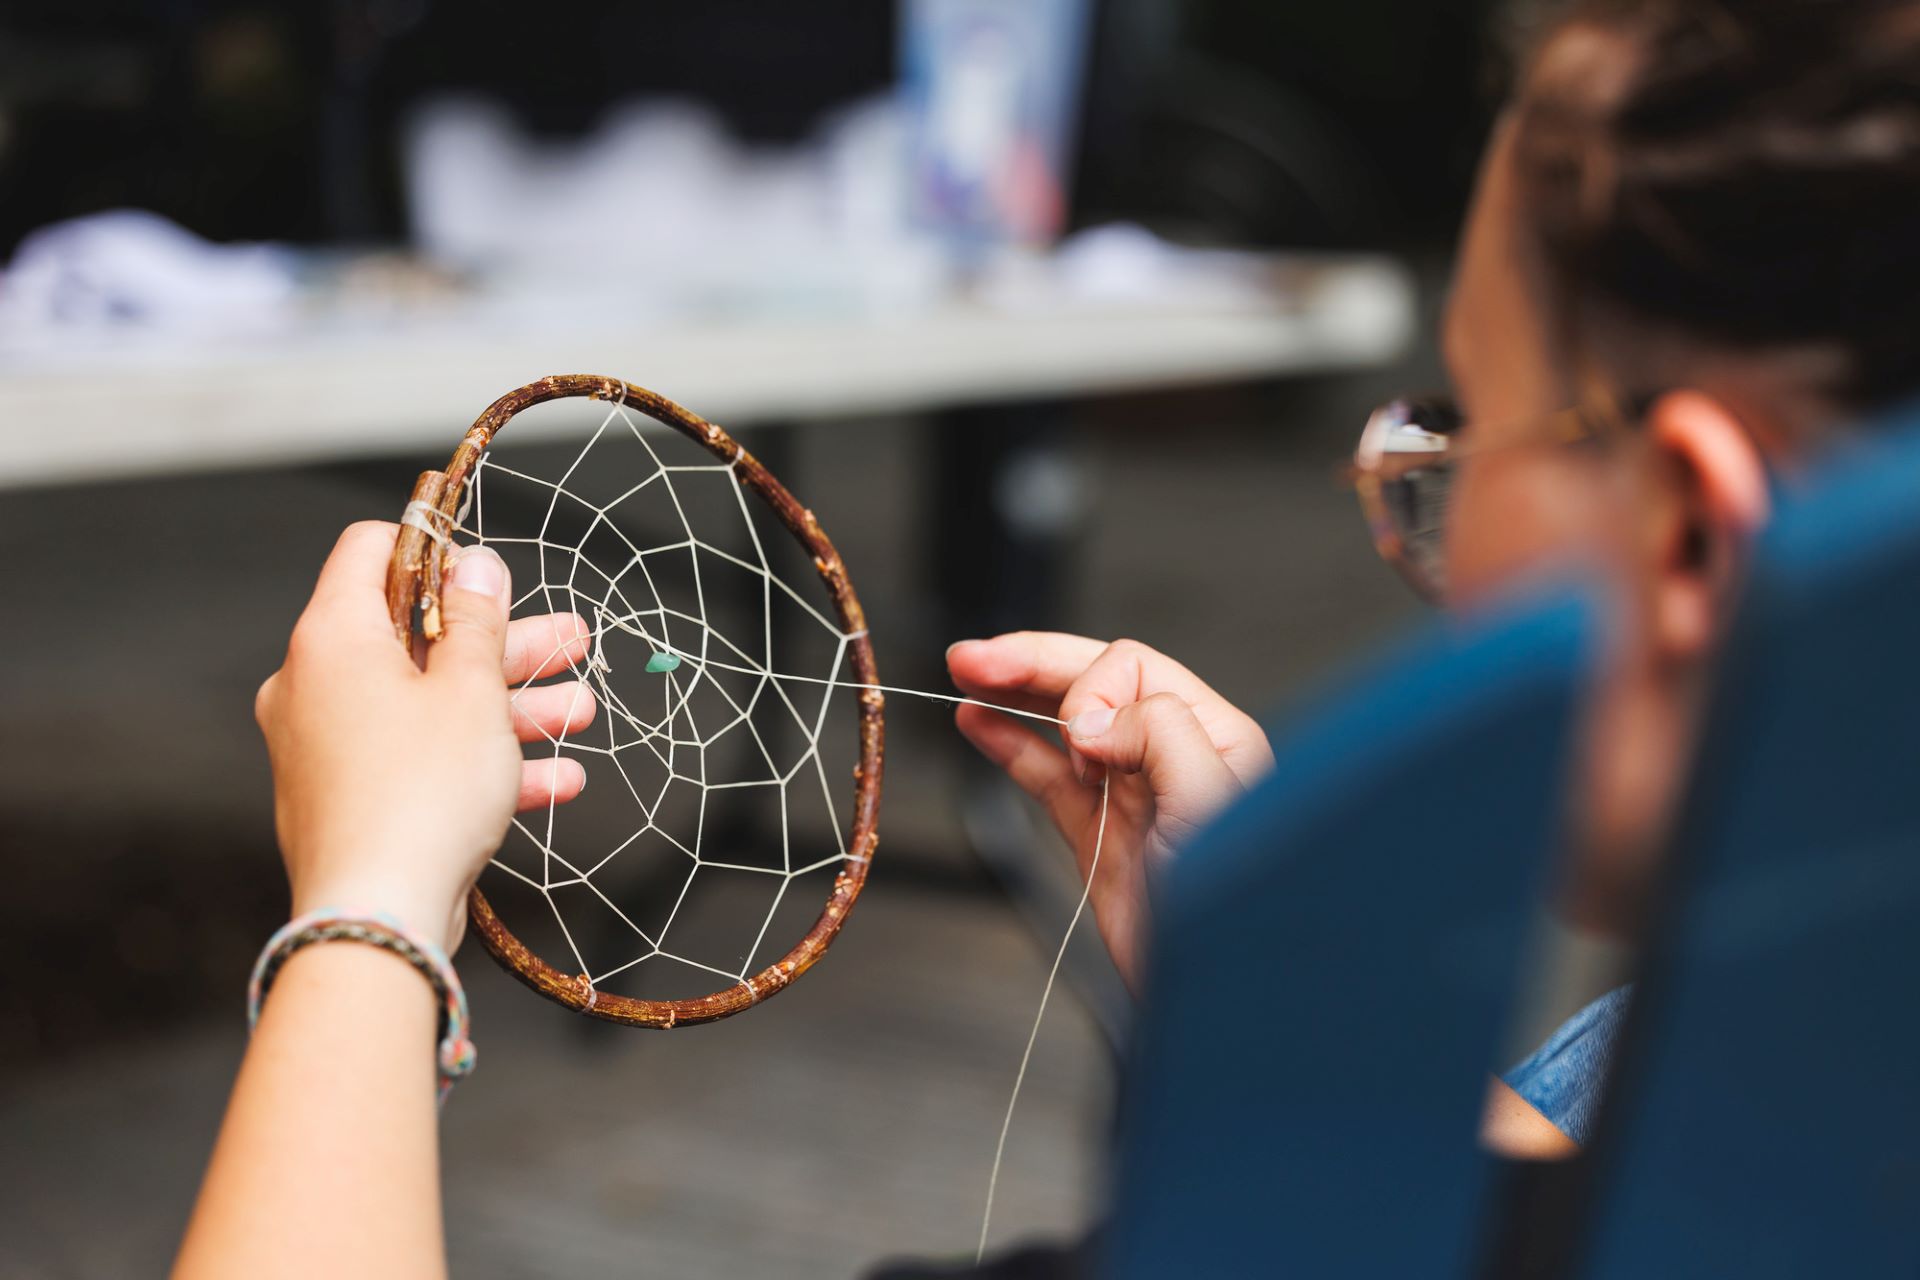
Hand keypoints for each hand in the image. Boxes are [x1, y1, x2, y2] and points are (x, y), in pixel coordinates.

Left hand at [254, 521, 596, 952]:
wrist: (378, 916)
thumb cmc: (420, 796)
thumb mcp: (470, 691)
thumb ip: (476, 620)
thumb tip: (474, 565)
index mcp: (333, 638)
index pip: (370, 552)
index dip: (433, 548)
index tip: (487, 569)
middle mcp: (316, 685)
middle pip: (416, 636)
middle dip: (503, 643)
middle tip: (568, 641)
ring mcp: (329, 746)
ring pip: (428, 704)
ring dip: (509, 705)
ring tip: (580, 711)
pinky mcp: (351, 799)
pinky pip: (420, 761)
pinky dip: (480, 761)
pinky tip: (554, 777)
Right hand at [947, 633, 1272, 990]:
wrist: (1221, 998)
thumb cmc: (1242, 908)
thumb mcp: (1209, 803)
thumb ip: (1159, 734)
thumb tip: (1093, 718)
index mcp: (1211, 734)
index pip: (1133, 671)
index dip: (1091, 691)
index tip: (1079, 741)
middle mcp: (1171, 754)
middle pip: (1091, 684)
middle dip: (1031, 664)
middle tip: (973, 659)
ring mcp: (1130, 793)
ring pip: (1060, 724)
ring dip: (1012, 694)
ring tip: (966, 674)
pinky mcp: (1099, 833)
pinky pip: (1045, 774)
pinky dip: (1009, 744)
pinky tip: (980, 724)